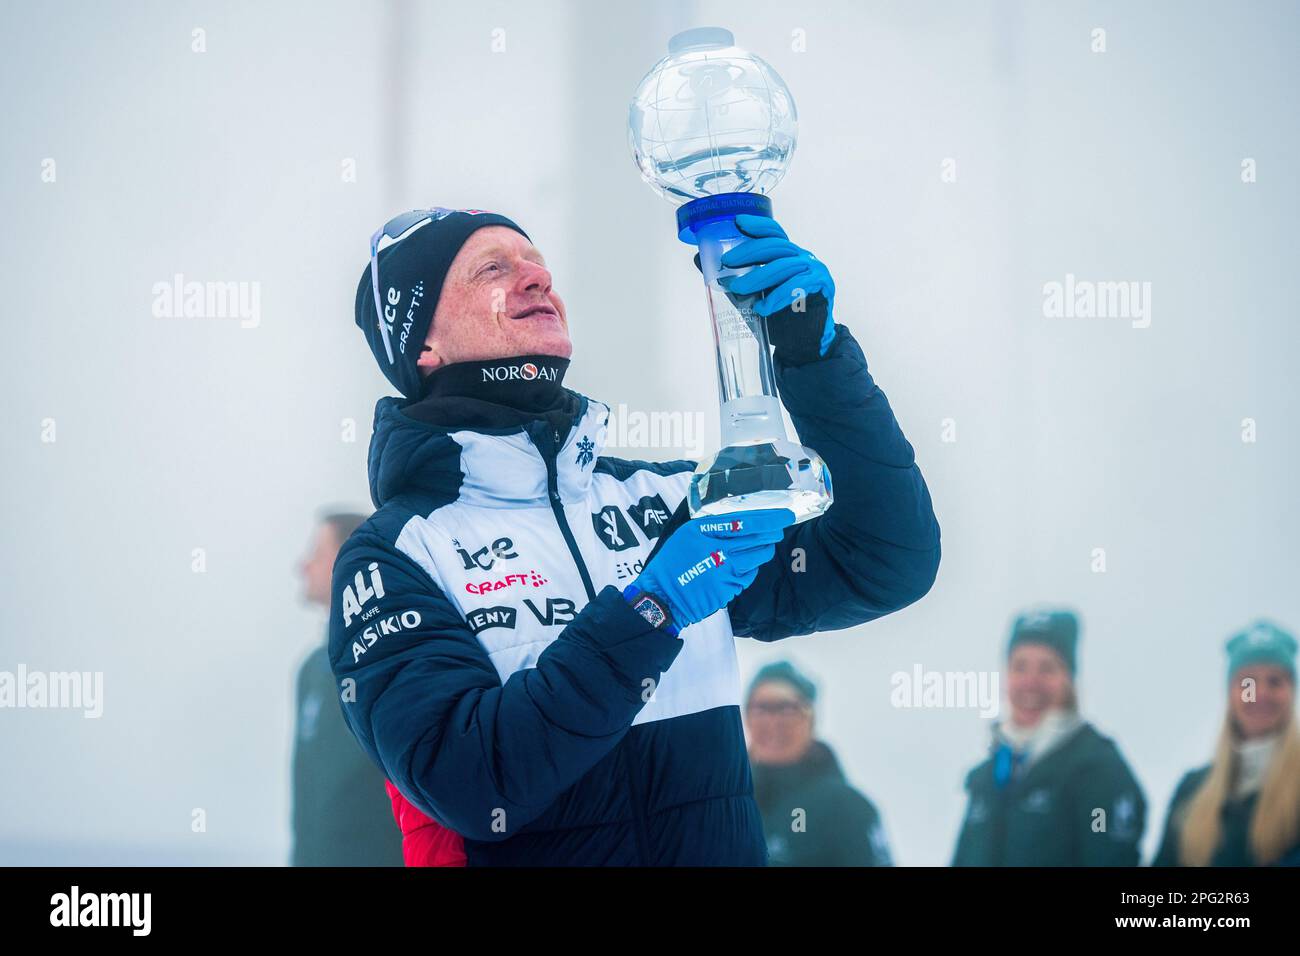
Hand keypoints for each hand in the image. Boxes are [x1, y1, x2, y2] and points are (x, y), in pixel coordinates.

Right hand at [624, 508, 795, 632]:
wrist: (662, 597)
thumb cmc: (671, 565)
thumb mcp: (686, 536)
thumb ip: (711, 528)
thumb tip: (741, 523)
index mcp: (703, 531)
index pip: (744, 521)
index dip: (768, 518)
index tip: (784, 515)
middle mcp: (716, 549)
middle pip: (755, 538)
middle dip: (772, 533)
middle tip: (780, 528)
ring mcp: (724, 571)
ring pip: (757, 557)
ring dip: (765, 550)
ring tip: (766, 546)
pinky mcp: (728, 589)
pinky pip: (748, 575)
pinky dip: (750, 570)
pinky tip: (744, 567)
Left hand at [695, 214, 836, 361]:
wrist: (804, 343)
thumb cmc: (779, 315)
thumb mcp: (752, 294)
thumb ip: (732, 276)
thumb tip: (701, 260)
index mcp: (787, 255)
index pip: (774, 233)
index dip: (757, 225)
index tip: (738, 222)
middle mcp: (801, 258)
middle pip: (775, 246)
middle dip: (749, 252)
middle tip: (727, 262)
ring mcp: (813, 270)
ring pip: (784, 266)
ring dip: (758, 277)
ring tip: (737, 289)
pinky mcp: (821, 287)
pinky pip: (798, 287)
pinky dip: (777, 297)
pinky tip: (762, 308)